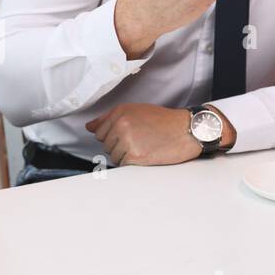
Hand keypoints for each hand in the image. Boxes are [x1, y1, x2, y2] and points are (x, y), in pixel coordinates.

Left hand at [85, 104, 233, 165]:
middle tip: (139, 140)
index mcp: (119, 112)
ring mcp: (127, 140)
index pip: (98, 132)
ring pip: (113, 156)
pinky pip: (123, 164)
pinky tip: (146, 153)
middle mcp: (121, 124)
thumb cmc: (163, 121)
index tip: (126, 135)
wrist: (185, 130)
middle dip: (119, 146)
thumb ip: (109, 118)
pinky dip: (133, 162)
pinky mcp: (135, 155)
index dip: (112, 136)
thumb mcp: (136, 111)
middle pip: (106, 145)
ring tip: (143, 146)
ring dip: (126, 155)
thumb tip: (89, 126)